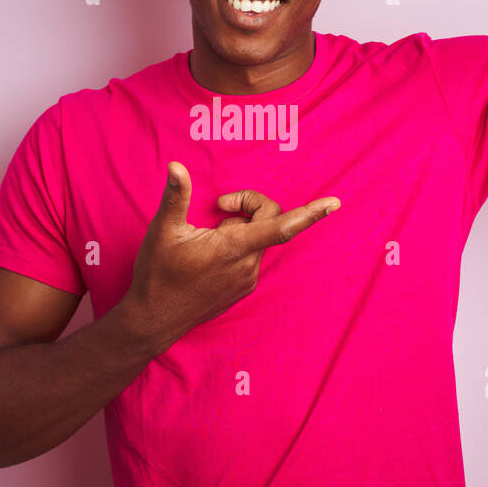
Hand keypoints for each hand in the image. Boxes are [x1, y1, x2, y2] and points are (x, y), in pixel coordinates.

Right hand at [125, 161, 339, 351]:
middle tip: (218, 207)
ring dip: (241, 227)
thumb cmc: (157, 274)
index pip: (281, 226)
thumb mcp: (162, 230)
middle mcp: (247, 265)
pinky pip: (252, 256)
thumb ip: (176, 196)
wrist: (153, 319)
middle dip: (250, 205)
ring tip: (209, 236)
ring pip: (259, 239)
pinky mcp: (242, 288)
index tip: (334, 203)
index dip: (310, 213)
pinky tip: (211, 253)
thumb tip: (177, 167)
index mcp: (233, 247)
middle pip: (270, 221)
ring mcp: (247, 279)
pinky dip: (239, 244)